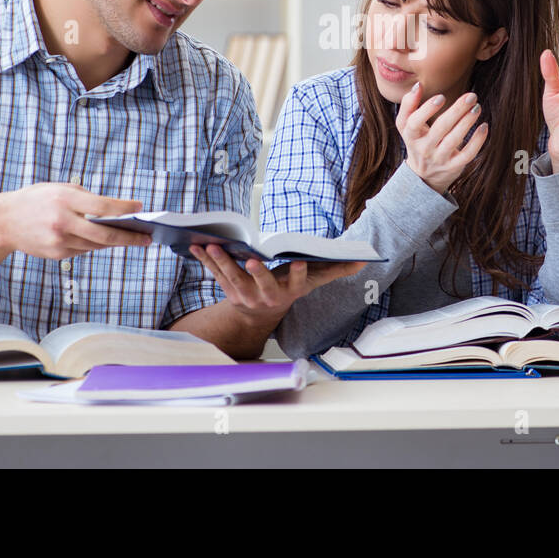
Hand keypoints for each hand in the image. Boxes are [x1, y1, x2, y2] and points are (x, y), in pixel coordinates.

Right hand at [0, 182, 150, 259]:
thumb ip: (85, 198)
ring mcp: (59, 240)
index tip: (140, 208)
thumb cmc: (36, 199)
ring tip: (134, 239)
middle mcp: (62, 221)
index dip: (124, 208)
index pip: (103, 206)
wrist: (4, 221)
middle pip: (104, 233)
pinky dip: (94, 245)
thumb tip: (114, 211)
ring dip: (115, 242)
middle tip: (148, 237)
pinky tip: (105, 241)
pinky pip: (83, 250)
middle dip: (129, 237)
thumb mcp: (59, 189)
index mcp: (65, 199)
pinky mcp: (56, 254)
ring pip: (95, 244)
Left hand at [189, 244, 364, 327]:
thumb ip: (335, 270)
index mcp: (291, 291)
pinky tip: (195, 245)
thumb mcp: (313, 281)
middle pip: (262, 285)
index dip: (300, 274)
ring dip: (222, 263)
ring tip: (213, 245)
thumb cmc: (289, 288)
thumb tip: (363, 262)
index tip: (301, 262)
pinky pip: (214, 274)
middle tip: (252, 262)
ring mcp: (246, 296)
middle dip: (257, 274)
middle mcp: (268, 297)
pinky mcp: (227, 291)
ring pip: (233, 280)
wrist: (261, 314)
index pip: (299, 284)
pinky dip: (204, 260)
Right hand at [395, 82, 488, 194]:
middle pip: (440, 128)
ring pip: (454, 140)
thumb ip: (409, 104)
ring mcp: (439, 158)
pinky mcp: (453, 166)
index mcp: (411, 135)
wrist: (423, 175)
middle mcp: (424, 148)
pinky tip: (484, 127)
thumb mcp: (406, 125)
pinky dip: (477, 141)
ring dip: (467, 122)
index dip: (427, 110)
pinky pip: (467, 154)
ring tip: (477, 107)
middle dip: (457, 111)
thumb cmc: (417, 141)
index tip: (442, 97)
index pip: (414, 122)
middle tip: (471, 96)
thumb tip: (418, 85)